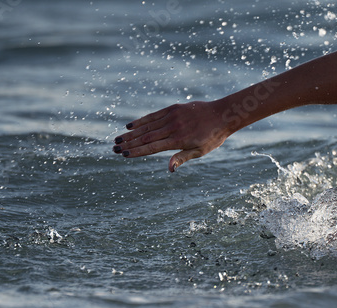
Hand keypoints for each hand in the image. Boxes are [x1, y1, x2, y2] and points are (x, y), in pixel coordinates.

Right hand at [113, 101, 233, 171]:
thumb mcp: (200, 151)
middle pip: (146, 136)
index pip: (153, 147)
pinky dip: (141, 121)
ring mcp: (172, 116)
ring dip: (131, 134)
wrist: (223, 114)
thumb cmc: (213, 137)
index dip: (137, 151)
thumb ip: (182, 158)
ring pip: (147, 126)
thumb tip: (169, 169)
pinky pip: (154, 115)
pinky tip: (130, 126)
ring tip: (118, 139)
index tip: (124, 155)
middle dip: (129, 143)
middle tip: (114, 149)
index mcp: (179, 140)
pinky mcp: (173, 108)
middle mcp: (173, 127)